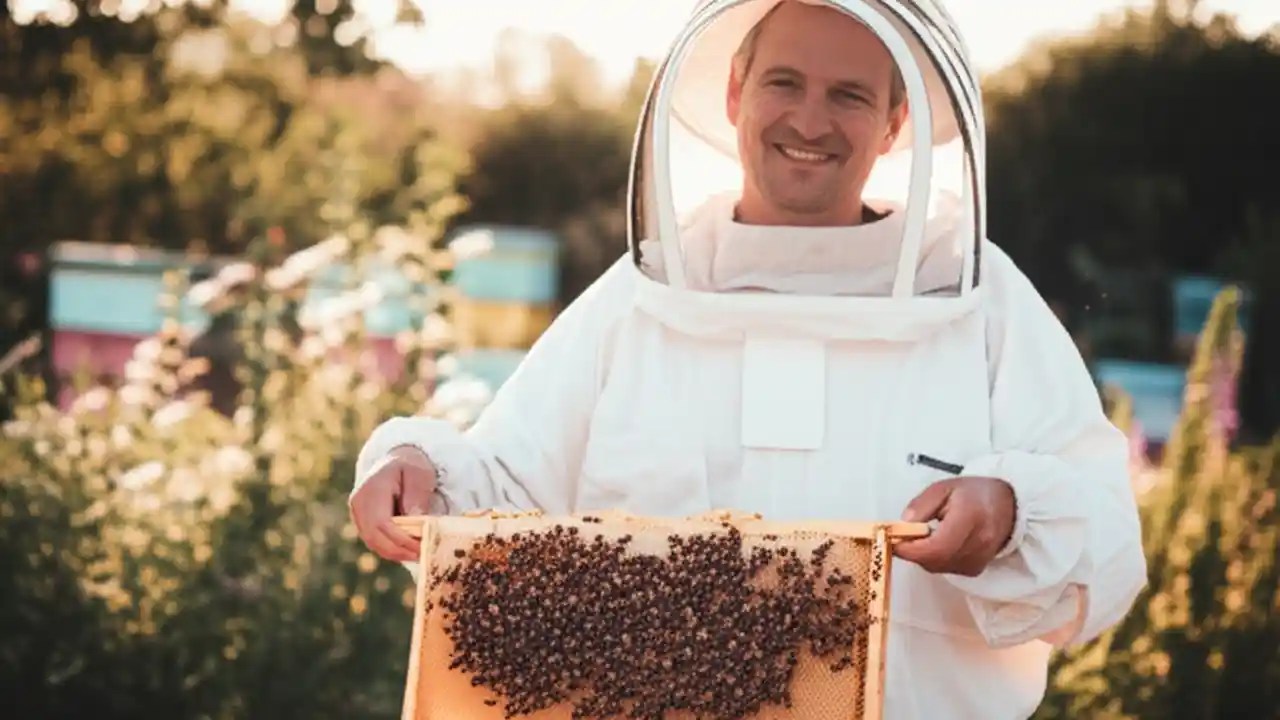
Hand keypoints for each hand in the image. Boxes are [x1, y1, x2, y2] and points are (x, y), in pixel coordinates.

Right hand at [348, 446, 438, 562]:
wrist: (397, 461)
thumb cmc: (411, 467)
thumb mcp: (419, 474)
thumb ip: (417, 496)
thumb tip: (417, 520)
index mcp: (371, 489)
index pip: (381, 523)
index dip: (400, 539)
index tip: (421, 547)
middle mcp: (359, 503)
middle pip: (374, 537)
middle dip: (398, 550)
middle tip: (422, 556)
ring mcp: (357, 513)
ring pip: (373, 542)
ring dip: (395, 553)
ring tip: (418, 555)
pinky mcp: (362, 522)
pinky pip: (374, 541)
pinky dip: (391, 549)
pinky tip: (408, 551)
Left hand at [894, 476, 1015, 576]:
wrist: (1007, 506)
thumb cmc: (974, 494)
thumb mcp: (943, 488)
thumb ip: (921, 505)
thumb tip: (903, 524)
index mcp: (971, 517)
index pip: (937, 546)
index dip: (911, 548)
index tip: (894, 540)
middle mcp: (979, 542)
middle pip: (935, 560)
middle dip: (913, 551)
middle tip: (903, 536)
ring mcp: (980, 558)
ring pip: (938, 567)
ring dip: (923, 555)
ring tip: (924, 535)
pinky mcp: (976, 569)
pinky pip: (946, 569)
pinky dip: (935, 559)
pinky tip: (938, 542)